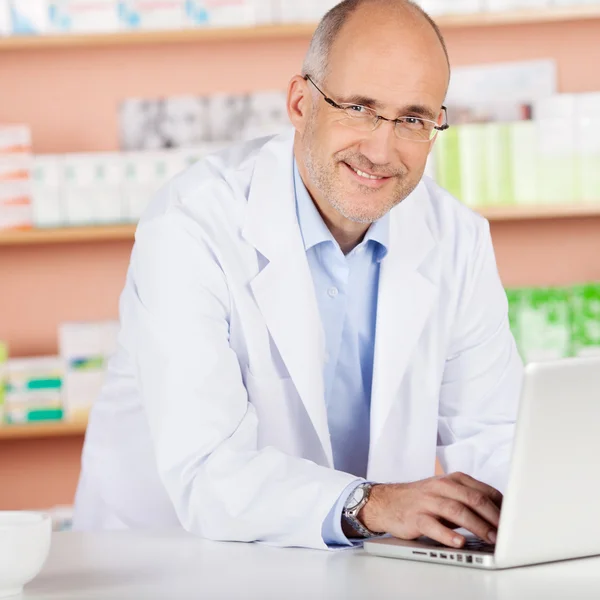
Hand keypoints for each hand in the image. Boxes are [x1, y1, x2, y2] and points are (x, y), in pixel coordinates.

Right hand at [359, 472, 502, 547]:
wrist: (387, 501)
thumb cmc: (423, 499)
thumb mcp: (448, 493)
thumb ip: (470, 500)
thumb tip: (502, 515)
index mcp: (453, 480)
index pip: (483, 490)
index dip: (501, 506)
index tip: (514, 521)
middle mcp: (441, 487)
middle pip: (472, 498)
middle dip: (492, 516)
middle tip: (506, 532)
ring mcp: (428, 501)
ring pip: (456, 510)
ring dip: (476, 525)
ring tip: (490, 539)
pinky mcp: (415, 516)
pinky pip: (433, 525)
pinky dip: (447, 534)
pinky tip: (459, 542)